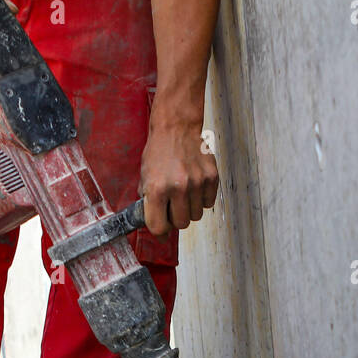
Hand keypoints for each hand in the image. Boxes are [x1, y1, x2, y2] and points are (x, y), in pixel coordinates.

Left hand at [139, 116, 218, 236]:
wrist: (177, 127)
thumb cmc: (159, 152)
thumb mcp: (145, 177)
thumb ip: (149, 203)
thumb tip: (159, 228)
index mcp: (157, 188)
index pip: (159, 227)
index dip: (160, 230)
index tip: (162, 228)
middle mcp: (178, 187)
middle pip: (181, 224)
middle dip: (176, 219)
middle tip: (173, 206)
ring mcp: (197, 183)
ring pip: (196, 216)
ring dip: (189, 209)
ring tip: (184, 193)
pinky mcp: (211, 178)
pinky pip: (208, 203)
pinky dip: (202, 199)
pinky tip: (194, 187)